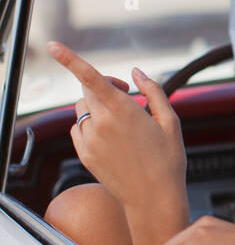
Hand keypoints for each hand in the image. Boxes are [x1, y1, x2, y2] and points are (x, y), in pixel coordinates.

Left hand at [46, 41, 186, 210]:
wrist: (154, 198)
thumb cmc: (167, 159)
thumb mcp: (170, 121)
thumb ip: (153, 91)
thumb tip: (137, 72)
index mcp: (123, 111)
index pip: (91, 77)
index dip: (69, 59)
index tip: (53, 46)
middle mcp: (101, 124)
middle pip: (87, 89)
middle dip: (102, 83)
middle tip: (124, 91)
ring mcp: (90, 140)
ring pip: (82, 109)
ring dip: (96, 105)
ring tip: (119, 118)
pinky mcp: (84, 154)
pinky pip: (78, 129)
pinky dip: (89, 124)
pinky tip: (109, 134)